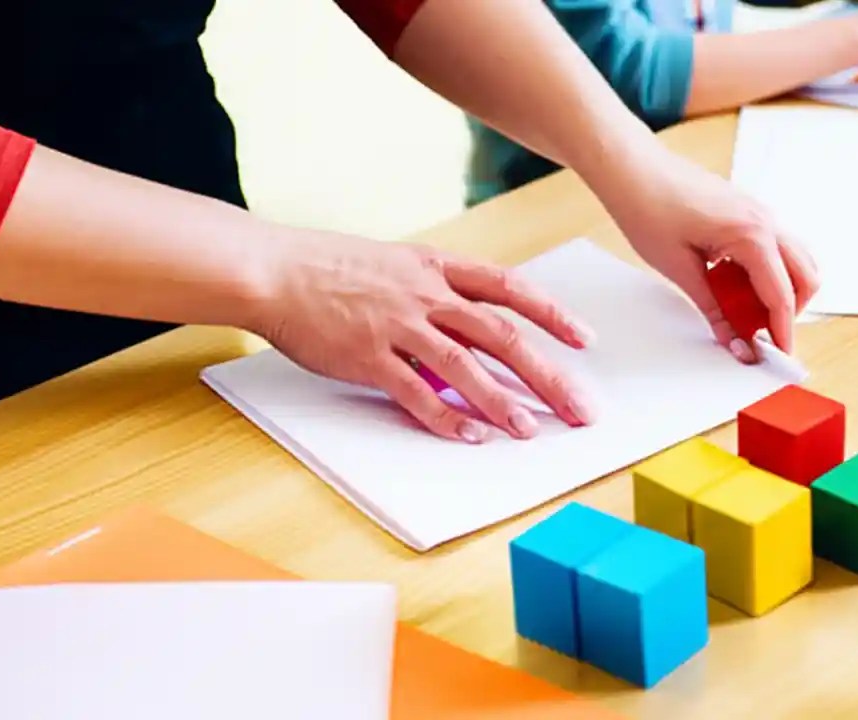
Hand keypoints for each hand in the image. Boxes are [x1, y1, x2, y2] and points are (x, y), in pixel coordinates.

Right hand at [248, 229, 595, 442]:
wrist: (274, 269)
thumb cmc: (333, 269)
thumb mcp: (397, 266)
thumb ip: (439, 295)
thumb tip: (477, 337)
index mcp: (437, 267)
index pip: (510, 288)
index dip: (551, 313)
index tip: (584, 339)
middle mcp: (425, 294)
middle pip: (501, 335)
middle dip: (547, 374)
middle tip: (579, 407)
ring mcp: (397, 324)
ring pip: (465, 367)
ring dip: (502, 401)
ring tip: (531, 430)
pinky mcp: (367, 355)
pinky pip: (415, 392)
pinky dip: (447, 417)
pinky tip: (472, 436)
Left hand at [596, 149, 819, 361]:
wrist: (632, 168)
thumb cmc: (648, 207)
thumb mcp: (679, 269)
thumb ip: (714, 309)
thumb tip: (735, 340)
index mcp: (751, 234)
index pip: (781, 295)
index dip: (782, 331)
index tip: (779, 356)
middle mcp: (765, 220)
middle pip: (806, 277)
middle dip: (789, 311)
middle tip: (760, 334)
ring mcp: (760, 213)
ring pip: (796, 261)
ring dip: (781, 290)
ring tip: (743, 310)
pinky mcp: (748, 212)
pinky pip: (776, 248)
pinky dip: (767, 273)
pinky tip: (733, 283)